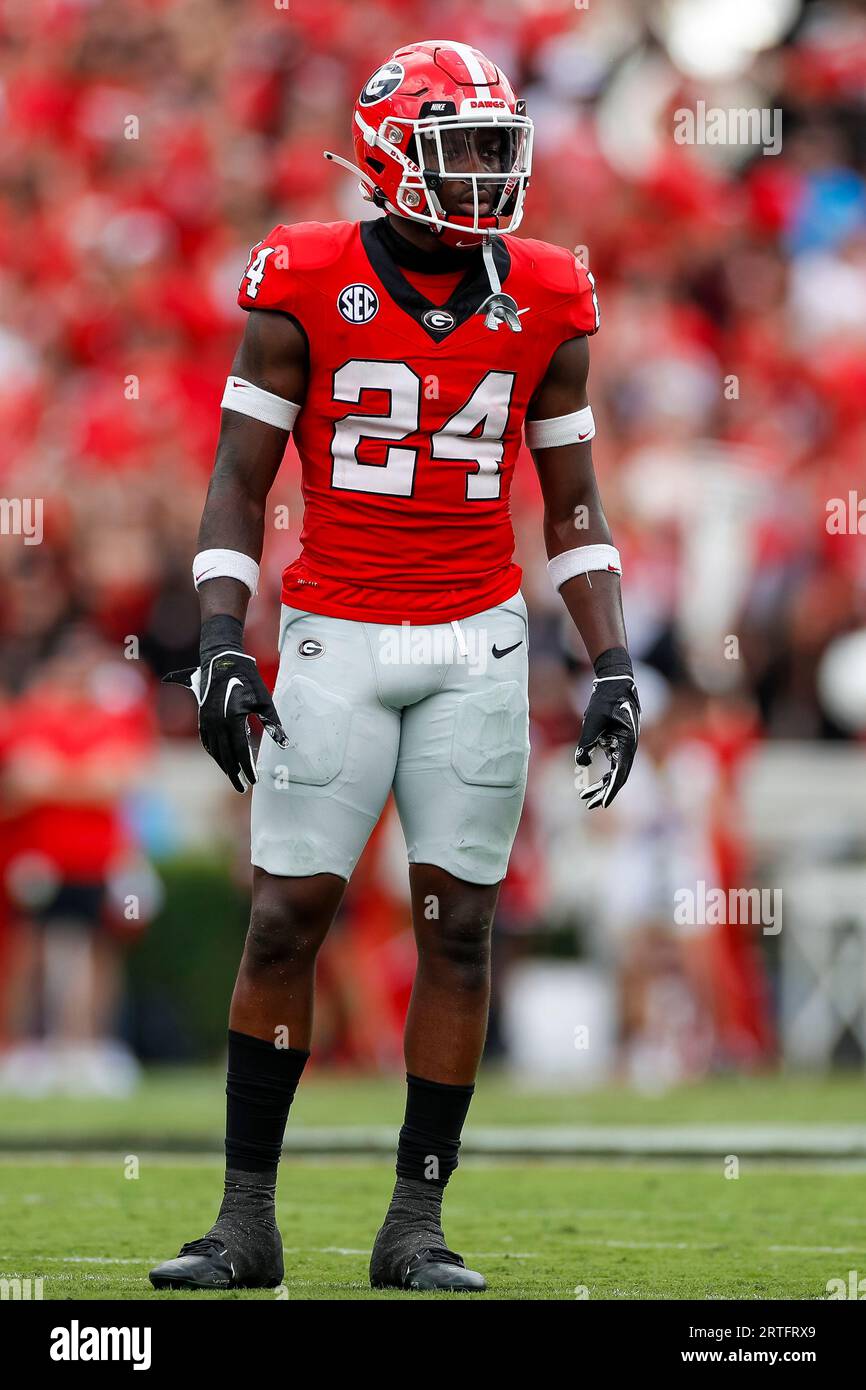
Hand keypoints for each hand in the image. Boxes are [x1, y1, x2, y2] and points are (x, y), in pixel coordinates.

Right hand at [164, 617, 287, 792]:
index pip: (240, 751)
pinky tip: (220, 759)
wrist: (221, 660)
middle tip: (242, 788)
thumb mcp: (264, 700)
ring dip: (223, 765)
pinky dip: (214, 753)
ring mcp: (207, 720)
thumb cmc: (247, 678)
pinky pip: (207, 741)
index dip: (247, 768)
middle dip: (234, 773)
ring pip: (214, 750)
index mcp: (232, 719)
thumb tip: (285, 744)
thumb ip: (274, 724)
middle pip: (225, 755)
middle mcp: (216, 723)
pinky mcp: (202, 717)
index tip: (254, 781)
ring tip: (233, 777)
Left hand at [575, 648, 639, 809]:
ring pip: (615, 771)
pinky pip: (612, 763)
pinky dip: (603, 773)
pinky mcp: (618, 742)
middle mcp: (628, 747)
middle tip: (589, 804)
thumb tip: (582, 762)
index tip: (603, 803)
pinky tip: (592, 782)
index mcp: (627, 743)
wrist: (616, 682)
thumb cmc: (606, 699)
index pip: (620, 773)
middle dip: (604, 791)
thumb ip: (587, 742)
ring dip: (602, 784)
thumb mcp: (593, 720)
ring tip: (586, 796)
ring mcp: (624, 745)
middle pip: (618, 776)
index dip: (611, 789)